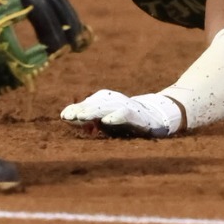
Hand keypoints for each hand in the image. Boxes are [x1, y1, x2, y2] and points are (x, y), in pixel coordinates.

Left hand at [61, 88, 183, 139]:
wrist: (159, 117)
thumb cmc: (126, 121)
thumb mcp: (104, 121)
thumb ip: (87, 119)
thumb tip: (65, 116)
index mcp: (108, 101)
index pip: (90, 103)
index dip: (77, 108)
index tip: (63, 116)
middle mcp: (117, 102)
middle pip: (98, 103)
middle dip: (83, 109)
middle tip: (68, 116)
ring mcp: (129, 108)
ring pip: (110, 107)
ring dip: (94, 111)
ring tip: (81, 117)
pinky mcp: (140, 116)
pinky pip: (127, 115)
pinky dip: (116, 116)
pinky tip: (106, 121)